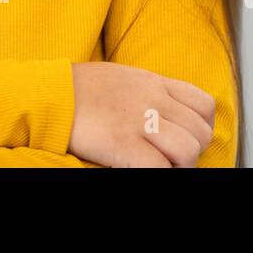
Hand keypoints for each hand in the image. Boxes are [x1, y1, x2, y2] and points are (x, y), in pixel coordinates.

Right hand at [69, 62, 215, 166]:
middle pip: (200, 131)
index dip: (202, 128)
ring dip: (179, 165)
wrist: (49, 93)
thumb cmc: (79, 89)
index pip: (203, 104)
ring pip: (188, 149)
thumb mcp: (123, 78)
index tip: (187, 138)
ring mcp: (139, 120)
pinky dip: (160, 174)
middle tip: (171, 160)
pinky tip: (143, 170)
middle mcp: (153, 99)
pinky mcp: (123, 143)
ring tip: (160, 166)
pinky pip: (160, 167)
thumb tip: (165, 112)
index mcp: (154, 82)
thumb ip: (148, 91)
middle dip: (192, 151)